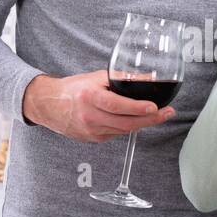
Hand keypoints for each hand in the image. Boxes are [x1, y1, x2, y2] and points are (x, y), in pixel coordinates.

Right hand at [22, 72, 174, 142]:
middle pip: (126, 123)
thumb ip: (119, 78)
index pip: (117, 105)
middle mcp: (90, 116)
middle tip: (167, 113)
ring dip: (142, 123)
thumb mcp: (95, 77)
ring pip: (123, 130)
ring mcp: (91, 130)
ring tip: (158, 115)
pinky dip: (127, 127)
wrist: (49, 105)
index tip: (154, 107)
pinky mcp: (93, 139)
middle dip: (150, 119)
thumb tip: (146, 78)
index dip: (137, 108)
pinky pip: (116, 134)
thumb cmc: (73, 88)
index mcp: (90, 97)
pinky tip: (135, 120)